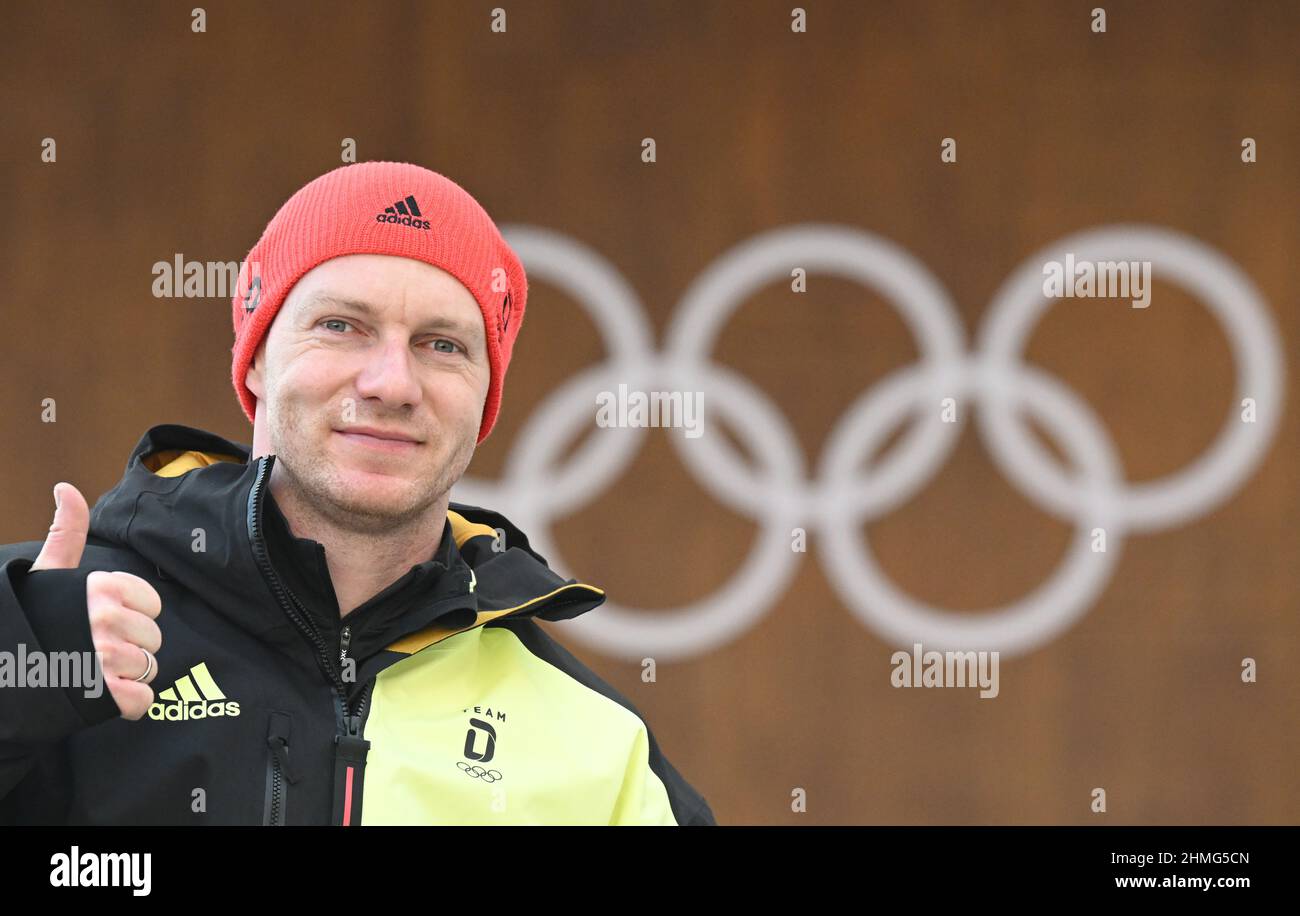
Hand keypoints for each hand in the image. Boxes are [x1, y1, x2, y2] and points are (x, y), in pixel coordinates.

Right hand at [31, 482, 162, 719]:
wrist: (1, 677)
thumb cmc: (28, 622)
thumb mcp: (44, 575)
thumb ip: (65, 533)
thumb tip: (66, 487)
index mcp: (99, 588)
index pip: (151, 603)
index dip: (131, 616)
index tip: (99, 621)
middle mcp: (105, 618)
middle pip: (153, 638)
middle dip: (129, 648)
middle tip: (91, 651)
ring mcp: (105, 657)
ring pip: (148, 669)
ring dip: (125, 677)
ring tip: (90, 672)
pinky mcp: (104, 696)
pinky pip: (142, 701)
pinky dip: (125, 705)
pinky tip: (98, 696)